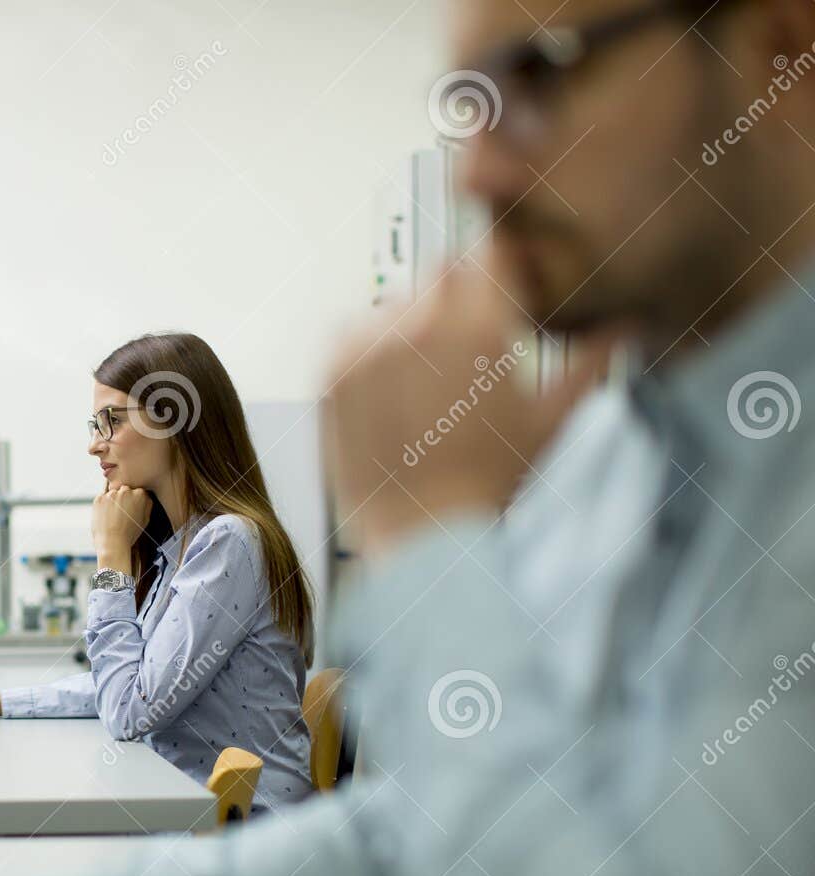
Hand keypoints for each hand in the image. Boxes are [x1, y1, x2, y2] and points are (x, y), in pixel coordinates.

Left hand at [92, 486, 152, 570]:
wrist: (113, 544)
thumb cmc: (130, 534)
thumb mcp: (145, 520)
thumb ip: (147, 504)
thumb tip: (144, 494)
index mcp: (141, 494)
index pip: (137, 490)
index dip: (133, 501)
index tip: (130, 510)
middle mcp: (126, 490)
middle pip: (125, 489)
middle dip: (123, 498)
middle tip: (121, 514)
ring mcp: (112, 493)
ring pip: (113, 492)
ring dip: (113, 500)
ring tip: (113, 516)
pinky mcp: (99, 498)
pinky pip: (102, 497)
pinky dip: (103, 504)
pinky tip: (106, 516)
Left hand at [322, 258, 613, 558]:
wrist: (427, 535)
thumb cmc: (493, 485)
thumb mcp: (551, 420)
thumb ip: (592, 361)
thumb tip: (628, 325)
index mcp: (479, 328)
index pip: (490, 254)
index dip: (500, 268)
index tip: (503, 288)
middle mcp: (421, 328)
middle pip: (439, 273)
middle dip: (456, 296)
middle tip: (464, 344)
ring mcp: (370, 350)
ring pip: (393, 304)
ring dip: (410, 324)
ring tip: (424, 376)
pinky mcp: (333, 375)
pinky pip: (348, 334)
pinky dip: (366, 348)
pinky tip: (387, 385)